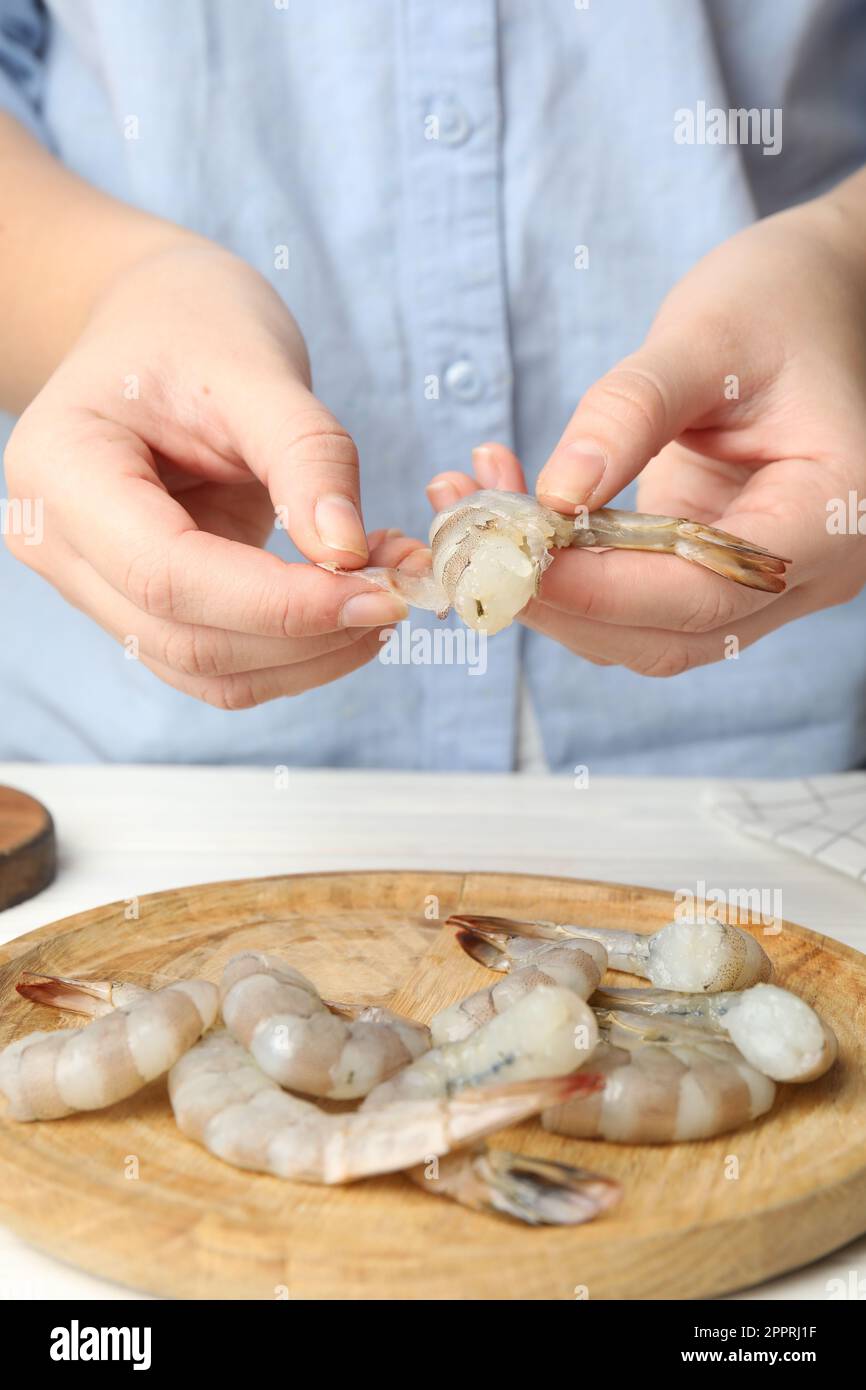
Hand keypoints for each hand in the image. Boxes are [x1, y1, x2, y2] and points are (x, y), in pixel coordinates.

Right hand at [4, 243, 414, 706]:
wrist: (158, 326)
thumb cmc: (194, 327)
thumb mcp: (256, 367)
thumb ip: (306, 457)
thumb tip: (346, 554)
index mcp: (60, 469)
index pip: (166, 575)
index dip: (278, 605)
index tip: (377, 594)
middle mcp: (59, 543)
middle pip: (185, 639)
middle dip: (305, 637)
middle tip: (398, 596)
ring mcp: (95, 585)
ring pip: (206, 670)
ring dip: (309, 656)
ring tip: (385, 594)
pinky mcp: (144, 606)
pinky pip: (222, 660)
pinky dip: (297, 648)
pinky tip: (352, 600)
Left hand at [433, 177, 865, 673]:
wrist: (814, 296)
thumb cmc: (779, 300)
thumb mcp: (708, 335)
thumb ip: (633, 411)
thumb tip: (557, 494)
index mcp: (829, 515)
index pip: (706, 592)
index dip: (601, 589)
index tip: (510, 554)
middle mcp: (804, 571)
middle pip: (669, 634)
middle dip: (560, 600)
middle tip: (467, 541)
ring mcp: (758, 581)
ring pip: (642, 633)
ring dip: (547, 591)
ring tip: (468, 511)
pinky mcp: (711, 569)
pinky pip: (633, 598)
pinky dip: (564, 571)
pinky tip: (509, 509)